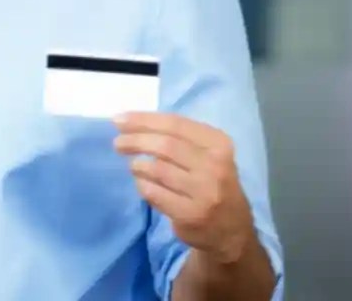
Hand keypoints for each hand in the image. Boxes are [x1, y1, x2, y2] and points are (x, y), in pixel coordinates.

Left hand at [113, 112, 255, 264]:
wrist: (233, 230)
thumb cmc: (212, 183)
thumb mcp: (207, 155)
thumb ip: (177, 137)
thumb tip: (130, 122)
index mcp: (219, 144)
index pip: (175, 124)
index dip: (143, 120)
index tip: (119, 120)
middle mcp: (216, 166)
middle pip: (165, 145)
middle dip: (135, 141)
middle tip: (118, 143)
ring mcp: (205, 192)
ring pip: (157, 169)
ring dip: (138, 166)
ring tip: (134, 166)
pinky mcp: (191, 214)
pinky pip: (154, 192)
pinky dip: (142, 185)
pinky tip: (143, 184)